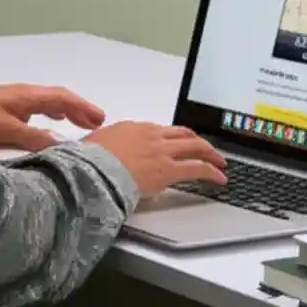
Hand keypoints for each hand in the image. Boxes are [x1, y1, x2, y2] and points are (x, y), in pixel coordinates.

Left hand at [0, 84, 105, 151]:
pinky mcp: (1, 110)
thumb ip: (34, 138)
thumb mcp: (6, 131)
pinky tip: (48, 123)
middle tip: (98, 123)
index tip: (101, 119)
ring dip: (65, 112)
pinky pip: (35, 110)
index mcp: (26, 96)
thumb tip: (65, 145)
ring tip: (80, 124)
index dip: (83, 108)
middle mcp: (21, 95)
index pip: (62, 98)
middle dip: (78, 109)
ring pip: (46, 103)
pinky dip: (49, 115)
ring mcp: (11, 101)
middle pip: (57, 98)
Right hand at [83, 122, 226, 197]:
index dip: (172, 137)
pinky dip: (212, 172)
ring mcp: (162, 151)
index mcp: (132, 128)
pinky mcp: (169, 169)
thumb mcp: (90, 147)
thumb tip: (95, 153)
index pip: (159, 130)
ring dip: (210, 153)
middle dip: (198, 141)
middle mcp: (151, 135)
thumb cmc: (87, 162)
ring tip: (220, 161)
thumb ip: (100, 148)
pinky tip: (219, 178)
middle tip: (206, 148)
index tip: (177, 142)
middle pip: (182, 134)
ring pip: (195, 147)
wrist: (92, 170)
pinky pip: (198, 168)